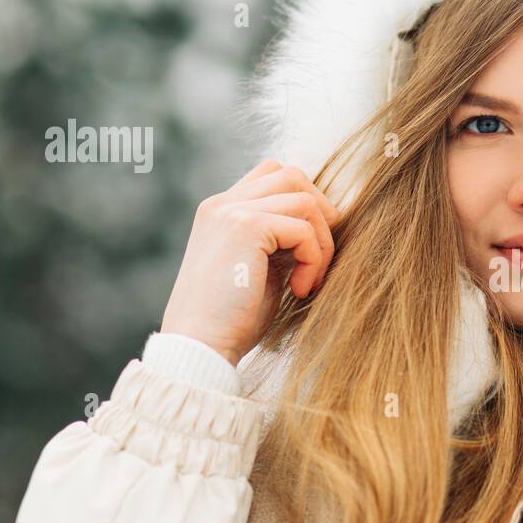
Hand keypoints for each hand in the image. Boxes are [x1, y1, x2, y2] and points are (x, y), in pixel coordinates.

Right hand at [160, 159, 340, 366]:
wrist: (200, 346)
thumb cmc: (231, 321)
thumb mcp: (260, 270)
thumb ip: (281, 241)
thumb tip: (323, 226)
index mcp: (221, 211)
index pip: (273, 176)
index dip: (304, 203)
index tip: (311, 248)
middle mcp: (223, 204)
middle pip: (292, 175)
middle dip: (320, 215)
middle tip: (320, 259)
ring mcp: (231, 211)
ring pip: (304, 199)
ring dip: (320, 242)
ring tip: (308, 281)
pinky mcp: (246, 226)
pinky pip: (303, 228)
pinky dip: (313, 259)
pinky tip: (299, 290)